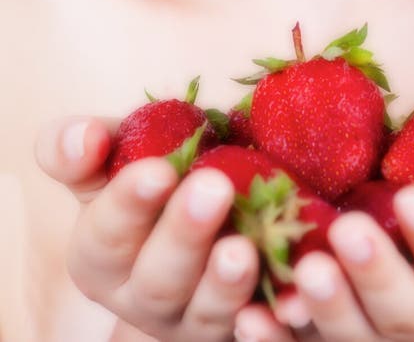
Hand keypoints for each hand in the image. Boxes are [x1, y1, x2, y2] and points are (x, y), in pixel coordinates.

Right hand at [35, 116, 260, 341]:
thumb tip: (83, 137)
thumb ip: (76, 146)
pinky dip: (275, 314)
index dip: (129, 203)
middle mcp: (141, 299)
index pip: (105, 235)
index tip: (160, 169)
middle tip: (213, 188)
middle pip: (157, 279)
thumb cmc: (152, 171)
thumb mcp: (111, 154)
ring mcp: (195, 319)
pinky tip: (291, 294)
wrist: (212, 197)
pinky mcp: (243, 326)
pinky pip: (259, 327)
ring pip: (206, 311)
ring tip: (243, 248)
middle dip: (184, 234)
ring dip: (225, 283)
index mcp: (99, 257)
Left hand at [233, 156, 413, 341]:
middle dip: (376, 272)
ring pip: (351, 332)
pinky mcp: (330, 332)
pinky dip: (275, 335)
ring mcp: (374, 329)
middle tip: (347, 232)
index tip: (411, 195)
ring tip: (302, 268)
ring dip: (324, 305)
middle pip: (403, 308)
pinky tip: (248, 316)